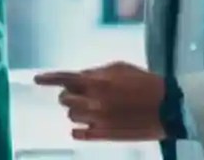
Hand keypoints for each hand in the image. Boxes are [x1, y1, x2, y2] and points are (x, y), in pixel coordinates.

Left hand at [34, 62, 165, 140]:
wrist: (166, 107)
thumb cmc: (144, 82)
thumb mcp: (119, 68)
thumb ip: (96, 72)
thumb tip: (79, 77)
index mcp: (97, 82)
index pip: (65, 78)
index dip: (48, 78)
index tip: (36, 79)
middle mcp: (93, 102)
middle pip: (65, 99)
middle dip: (70, 94)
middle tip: (81, 93)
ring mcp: (97, 120)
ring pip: (71, 116)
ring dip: (78, 110)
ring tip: (93, 107)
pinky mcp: (103, 135)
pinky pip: (79, 133)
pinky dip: (80, 127)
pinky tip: (89, 123)